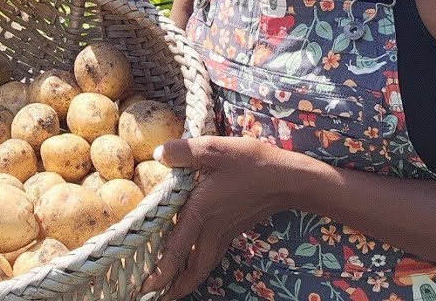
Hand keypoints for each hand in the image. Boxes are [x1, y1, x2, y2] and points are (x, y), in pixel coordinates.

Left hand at [141, 137, 312, 299]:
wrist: (289, 179)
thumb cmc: (252, 163)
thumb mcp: (214, 149)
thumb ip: (183, 151)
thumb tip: (159, 154)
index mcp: (200, 211)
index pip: (176, 250)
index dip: (161, 272)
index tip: (146, 287)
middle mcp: (212, 228)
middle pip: (191, 268)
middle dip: (174, 286)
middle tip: (156, 297)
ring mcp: (225, 231)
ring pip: (204, 265)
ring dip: (188, 280)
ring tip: (175, 289)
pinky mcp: (235, 229)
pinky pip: (213, 255)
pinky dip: (201, 265)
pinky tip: (197, 262)